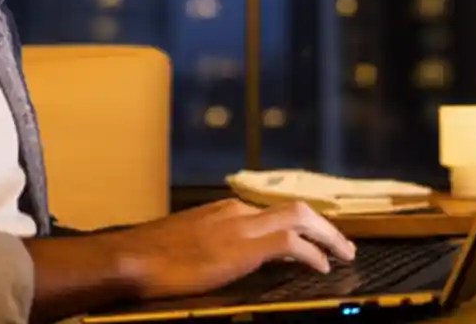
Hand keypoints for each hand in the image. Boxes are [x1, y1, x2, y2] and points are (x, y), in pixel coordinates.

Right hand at [102, 198, 355, 300]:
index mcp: (222, 211)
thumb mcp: (187, 248)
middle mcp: (235, 211)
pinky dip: (311, 253)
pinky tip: (322, 267)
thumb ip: (213, 248)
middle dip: (323, 226)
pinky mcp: (243, 246)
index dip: (299, 228)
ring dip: (326, 235)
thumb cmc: (149, 259)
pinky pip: (291, 243)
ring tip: (343, 254)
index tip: (313, 242)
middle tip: (343, 246)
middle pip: (294, 209)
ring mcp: (240, 225)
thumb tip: (226, 260)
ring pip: (300, 217)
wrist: (132, 259)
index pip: (271, 214)